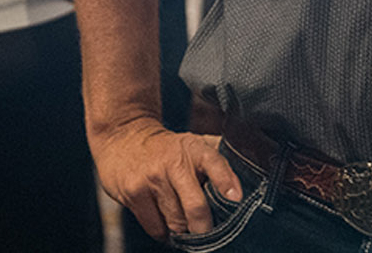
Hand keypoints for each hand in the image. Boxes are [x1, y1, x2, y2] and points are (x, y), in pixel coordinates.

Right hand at [91, 118, 240, 238]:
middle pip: (195, 208)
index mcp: (195, 149)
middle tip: (207, 234)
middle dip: (204, 229)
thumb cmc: (166, 148)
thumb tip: (248, 182)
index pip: (215, 163)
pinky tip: (163, 218)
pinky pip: (156, 228)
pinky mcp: (134, 193)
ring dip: (182, 230)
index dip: (226, 182)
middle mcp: (174, 162)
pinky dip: (163, 232)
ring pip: (175, 223)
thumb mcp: (193, 144)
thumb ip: (218, 161)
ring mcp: (152, 179)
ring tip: (182, 222)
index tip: (236, 198)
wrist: (123, 136)